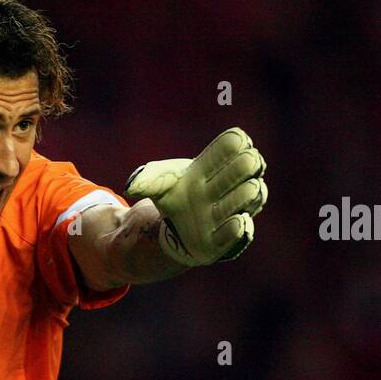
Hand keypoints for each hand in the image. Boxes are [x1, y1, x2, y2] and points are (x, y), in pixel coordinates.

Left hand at [124, 127, 267, 265]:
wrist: (173, 234)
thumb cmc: (173, 200)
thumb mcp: (159, 185)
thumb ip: (147, 180)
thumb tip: (130, 187)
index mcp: (213, 167)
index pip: (230, 147)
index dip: (235, 142)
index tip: (237, 140)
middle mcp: (229, 186)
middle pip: (246, 167)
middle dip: (246, 164)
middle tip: (248, 161)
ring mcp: (232, 210)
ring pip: (250, 195)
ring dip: (247, 193)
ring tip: (248, 187)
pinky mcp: (226, 239)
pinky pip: (240, 232)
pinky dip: (239, 227)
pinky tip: (238, 221)